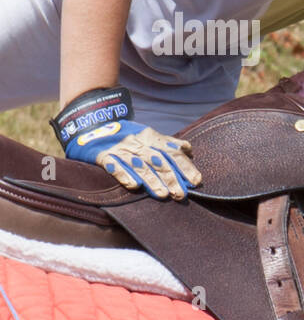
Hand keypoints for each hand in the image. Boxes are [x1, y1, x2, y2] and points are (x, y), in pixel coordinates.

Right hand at [67, 120, 201, 199]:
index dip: (186, 166)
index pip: (173, 152)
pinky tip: (134, 186)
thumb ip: (168, 143)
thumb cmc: (126, 136)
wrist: (91, 124)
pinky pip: (114, 166)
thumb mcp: (148, 136)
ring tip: (162, 195)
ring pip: (139, 165)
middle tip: (181, 194)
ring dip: (152, 180)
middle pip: (158, 161)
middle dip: (171, 178)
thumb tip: (188, 149)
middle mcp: (138, 142)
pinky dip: (124, 175)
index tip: (197, 181)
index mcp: (151, 137)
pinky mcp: (102, 155)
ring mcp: (120, 149)